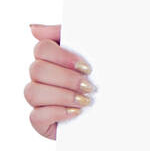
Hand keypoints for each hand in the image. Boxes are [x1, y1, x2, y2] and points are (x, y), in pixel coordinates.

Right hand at [25, 23, 94, 139]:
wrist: (116, 111)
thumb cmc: (102, 78)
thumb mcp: (92, 53)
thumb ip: (66, 35)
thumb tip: (33, 28)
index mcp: (51, 58)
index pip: (42, 48)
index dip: (62, 57)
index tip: (87, 67)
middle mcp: (40, 77)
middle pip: (37, 70)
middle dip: (66, 79)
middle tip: (90, 86)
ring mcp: (38, 100)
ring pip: (33, 92)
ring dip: (62, 96)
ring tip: (85, 101)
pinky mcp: (40, 122)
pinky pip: (35, 116)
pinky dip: (57, 112)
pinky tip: (75, 112)